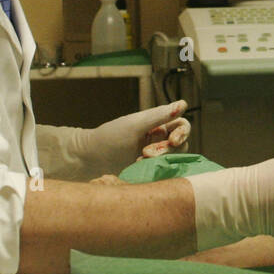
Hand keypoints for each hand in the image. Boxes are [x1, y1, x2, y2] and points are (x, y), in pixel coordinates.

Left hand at [69, 100, 191, 174]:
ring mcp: (155, 154)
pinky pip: (163, 169)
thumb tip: (183, 104)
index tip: (173, 140)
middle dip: (168, 149)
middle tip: (147, 153)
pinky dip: (156, 168)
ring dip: (161, 159)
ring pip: (173, 157)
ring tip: (140, 160)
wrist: (90, 159)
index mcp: (157, 123)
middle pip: (181, 143)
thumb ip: (159, 116)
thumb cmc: (110, 137)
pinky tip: (139, 167)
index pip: (181, 125)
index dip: (183, 133)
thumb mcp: (135, 125)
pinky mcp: (150, 169)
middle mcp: (159, 138)